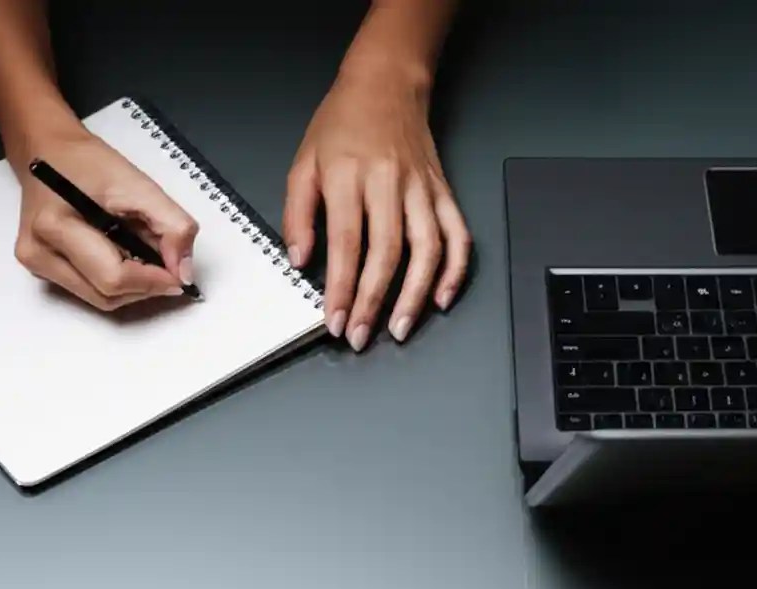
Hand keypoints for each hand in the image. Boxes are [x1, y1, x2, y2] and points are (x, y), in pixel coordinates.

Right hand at [11, 124, 198, 310]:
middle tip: (164, 261)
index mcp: (56, 227)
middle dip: (144, 285)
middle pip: (107, 296)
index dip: (152, 282)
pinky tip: (121, 253)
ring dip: (131, 285)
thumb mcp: (139, 185)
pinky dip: (115, 280)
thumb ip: (172, 226)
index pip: (113, 278)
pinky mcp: (40, 269)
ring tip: (139, 251)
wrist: (48, 151)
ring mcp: (36, 264)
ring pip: (100, 300)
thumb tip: (183, 273)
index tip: (179, 275)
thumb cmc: (88, 162)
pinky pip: (89, 291)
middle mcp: (37, 253)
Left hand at [283, 69, 470, 350]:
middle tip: (362, 336)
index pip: (346, 243)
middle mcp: (389, 182)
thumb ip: (298, 214)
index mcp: (348, 176)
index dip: (341, 287)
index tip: (334, 319)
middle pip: (387, 252)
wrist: (385, 84)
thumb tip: (300, 260)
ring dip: (415, 295)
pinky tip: (442, 297)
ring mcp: (421, 188)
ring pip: (427, 249)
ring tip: (401, 328)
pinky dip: (454, 270)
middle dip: (373, 302)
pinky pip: (458, 234)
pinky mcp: (443, 191)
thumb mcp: (303, 163)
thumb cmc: (341, 124)